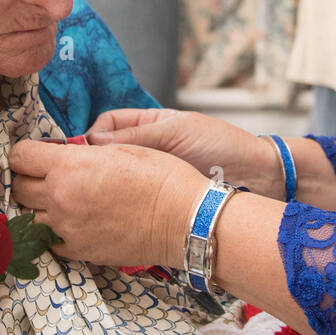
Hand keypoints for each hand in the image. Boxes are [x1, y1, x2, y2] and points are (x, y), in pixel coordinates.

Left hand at [9, 139, 208, 268]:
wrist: (183, 219)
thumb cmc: (160, 176)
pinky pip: (49, 241)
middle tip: (46, 175)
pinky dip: (53, 231)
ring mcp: (67, 229)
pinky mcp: (78, 251)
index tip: (35, 153)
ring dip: (38, 206)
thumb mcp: (120, 148)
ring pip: (29, 217)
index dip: (26, 152)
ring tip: (59, 200)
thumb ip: (82, 152)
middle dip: (28, 178)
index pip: (20, 156)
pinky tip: (71, 222)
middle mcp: (60, 198)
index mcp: (69, 166)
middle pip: (18, 187)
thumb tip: (63, 153)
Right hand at [85, 108, 282, 198]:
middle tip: (80, 177)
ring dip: (103, 186)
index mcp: (147, 125)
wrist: (254, 175)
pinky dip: (118, 203)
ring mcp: (149, 175)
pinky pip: (129, 199)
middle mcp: (145, 150)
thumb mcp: (176, 132)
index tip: (83, 153)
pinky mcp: (155, 199)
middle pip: (105, 154)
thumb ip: (137, 136)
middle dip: (91, 164)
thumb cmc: (221, 144)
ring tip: (93, 195)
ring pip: (114, 179)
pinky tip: (111, 209)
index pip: (106, 125)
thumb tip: (92, 141)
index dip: (91, 137)